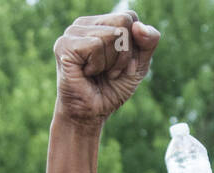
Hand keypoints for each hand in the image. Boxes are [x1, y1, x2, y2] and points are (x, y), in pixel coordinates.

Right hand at [53, 13, 159, 128]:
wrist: (91, 114)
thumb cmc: (112, 89)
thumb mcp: (139, 65)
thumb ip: (148, 41)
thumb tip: (138, 26)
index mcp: (101, 23)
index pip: (130, 17)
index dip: (134, 45)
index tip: (122, 64)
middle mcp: (85, 23)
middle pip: (123, 23)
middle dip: (125, 54)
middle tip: (110, 71)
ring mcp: (72, 32)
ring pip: (112, 34)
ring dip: (112, 62)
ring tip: (98, 74)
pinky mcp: (64, 45)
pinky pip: (96, 45)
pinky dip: (98, 65)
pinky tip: (87, 73)